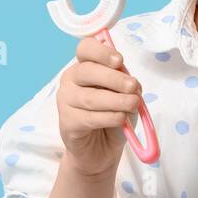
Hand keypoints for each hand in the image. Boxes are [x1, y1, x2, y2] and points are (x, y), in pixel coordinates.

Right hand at [56, 36, 143, 179]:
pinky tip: (120, 119)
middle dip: (113, 78)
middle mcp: (71, 80)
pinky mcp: (66, 122)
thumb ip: (127, 84)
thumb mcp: (126, 96)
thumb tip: (131, 82)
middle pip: (87, 71)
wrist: (101, 149)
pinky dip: (108, 117)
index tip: (119, 61)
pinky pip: (88, 118)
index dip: (101, 52)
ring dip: (115, 100)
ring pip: (90, 97)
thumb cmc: (114, 116)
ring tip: (132, 104)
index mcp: (85, 66)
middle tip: (132, 86)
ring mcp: (65, 101)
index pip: (85, 49)